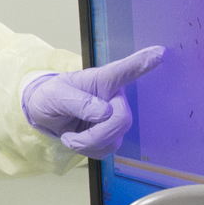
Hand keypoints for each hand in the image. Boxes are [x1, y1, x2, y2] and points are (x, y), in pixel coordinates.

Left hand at [23, 46, 166, 157]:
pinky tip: (78, 140)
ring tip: (71, 137)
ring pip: (114, 140)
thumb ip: (77, 102)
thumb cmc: (50, 96)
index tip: (160, 53)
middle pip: (122, 120)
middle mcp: (113, 97)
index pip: (126, 70)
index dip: (144, 63)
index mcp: (102, 80)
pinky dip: (88, 151)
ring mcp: (113, 117)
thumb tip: (104, 113)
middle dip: (96, 135)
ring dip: (88, 144)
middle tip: (71, 138)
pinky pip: (106, 150)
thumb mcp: (55, 96)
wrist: (43, 115)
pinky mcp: (110, 135)